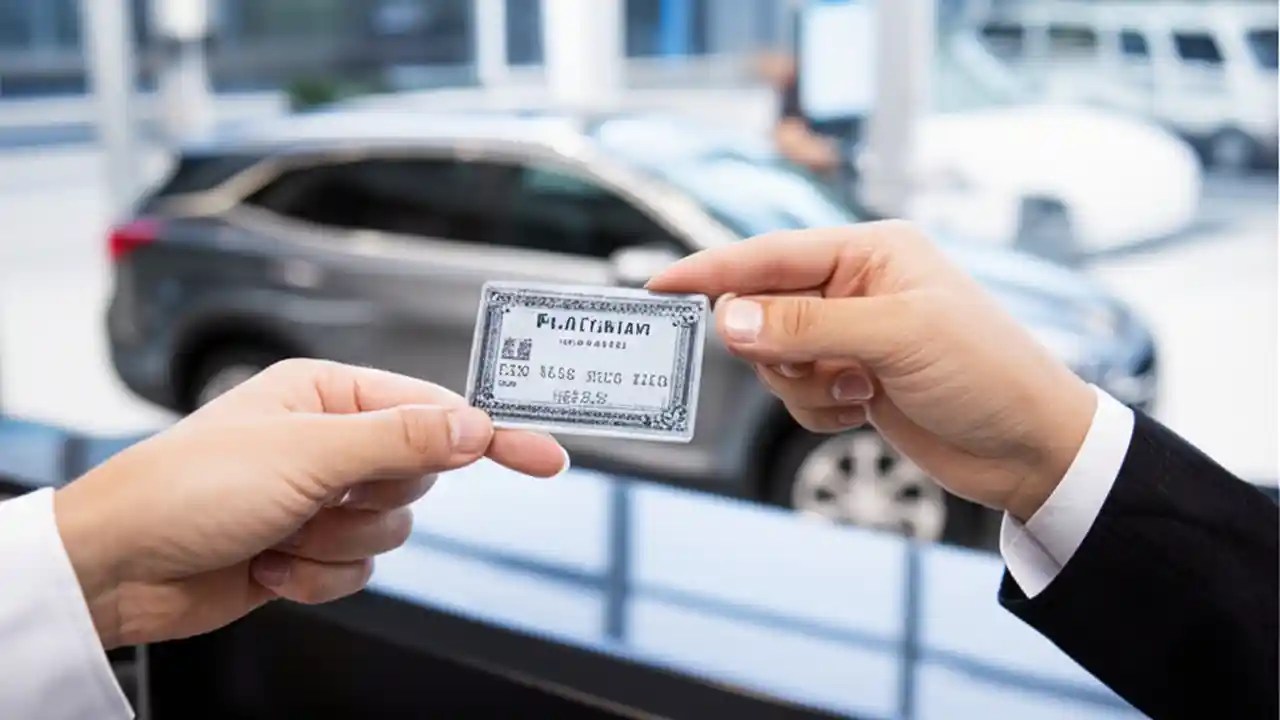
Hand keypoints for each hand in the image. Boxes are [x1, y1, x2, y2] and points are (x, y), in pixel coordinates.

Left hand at [53, 360, 567, 648]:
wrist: (119, 568)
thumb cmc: (188, 488)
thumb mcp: (306, 454)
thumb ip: (399, 438)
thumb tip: (474, 422)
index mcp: (328, 393)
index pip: (432, 409)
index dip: (488, 434)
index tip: (544, 455)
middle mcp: (329, 442)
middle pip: (416, 478)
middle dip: (370, 503)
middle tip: (318, 498)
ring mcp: (320, 498)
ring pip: (391, 532)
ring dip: (338, 545)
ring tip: (280, 534)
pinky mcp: (309, 549)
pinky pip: (358, 572)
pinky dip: (318, 577)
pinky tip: (270, 565)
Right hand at [648, 221, 1095, 521]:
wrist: (1032, 448)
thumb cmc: (984, 372)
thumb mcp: (896, 338)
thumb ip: (806, 326)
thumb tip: (727, 320)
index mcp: (871, 251)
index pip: (771, 255)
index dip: (712, 271)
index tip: (659, 287)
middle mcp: (856, 286)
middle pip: (764, 308)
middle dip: (773, 346)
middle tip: (806, 366)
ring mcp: (853, 336)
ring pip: (774, 358)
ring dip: (800, 384)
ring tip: (854, 392)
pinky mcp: (853, 381)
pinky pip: (796, 393)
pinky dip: (816, 408)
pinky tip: (861, 412)